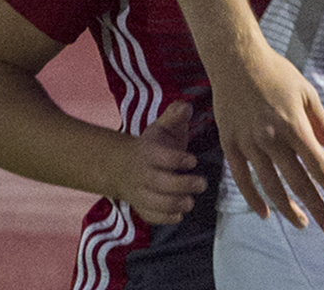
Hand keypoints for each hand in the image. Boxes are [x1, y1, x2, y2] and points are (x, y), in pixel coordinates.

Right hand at [112, 100, 207, 224]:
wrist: (121, 167)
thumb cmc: (151, 146)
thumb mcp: (161, 127)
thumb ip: (174, 116)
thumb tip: (186, 106)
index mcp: (148, 153)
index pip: (162, 158)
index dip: (178, 160)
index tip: (193, 161)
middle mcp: (142, 174)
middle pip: (161, 184)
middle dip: (184, 185)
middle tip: (202, 184)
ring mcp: (140, 192)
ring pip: (156, 203)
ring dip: (176, 204)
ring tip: (191, 201)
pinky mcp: (141, 206)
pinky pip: (151, 216)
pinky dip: (165, 218)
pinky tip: (179, 213)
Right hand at [211, 43, 323, 232]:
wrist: (235, 60)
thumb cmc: (276, 73)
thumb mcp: (307, 93)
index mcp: (295, 126)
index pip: (320, 167)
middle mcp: (272, 139)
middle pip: (298, 183)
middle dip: (317, 208)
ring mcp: (248, 143)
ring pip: (270, 186)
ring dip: (287, 208)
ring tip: (301, 224)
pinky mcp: (230, 144)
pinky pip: (241, 178)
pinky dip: (253, 198)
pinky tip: (264, 213)